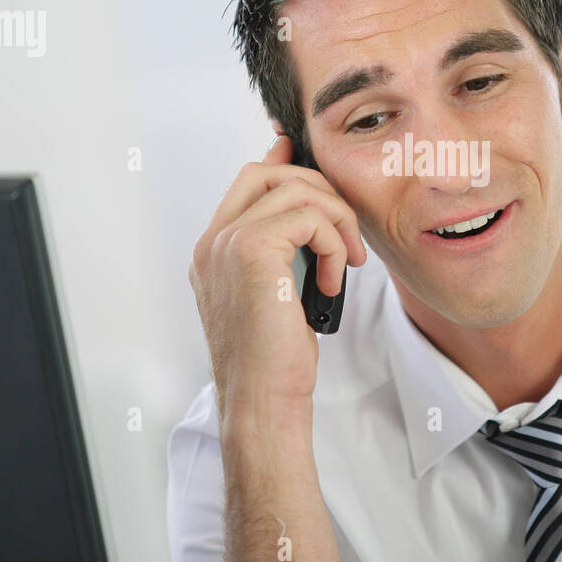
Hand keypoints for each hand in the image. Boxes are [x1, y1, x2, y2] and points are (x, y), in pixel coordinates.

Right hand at [188, 135, 366, 426]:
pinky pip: (308, 218)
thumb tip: (312, 210)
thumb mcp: (282, 292)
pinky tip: (334, 282)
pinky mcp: (250, 251)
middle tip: (347, 234)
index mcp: (214, 250)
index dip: (284, 161)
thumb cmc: (276, 360)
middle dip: (321, 190)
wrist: (262, 401)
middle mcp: (213, 243)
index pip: (249, 181)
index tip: (313, 160)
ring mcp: (226, 244)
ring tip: (348, 262)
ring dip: (336, 220)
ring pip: (294, 189)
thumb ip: (288, 250)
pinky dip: (334, 245)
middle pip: (268, 171)